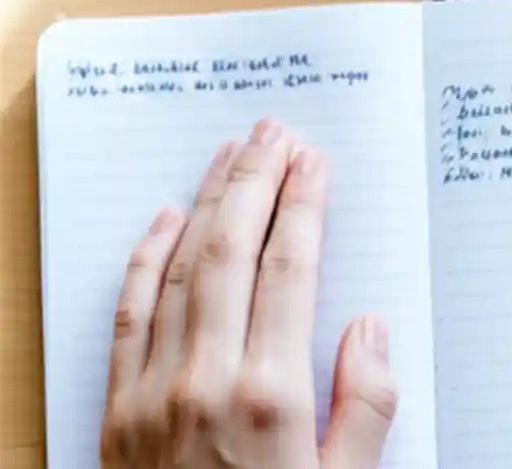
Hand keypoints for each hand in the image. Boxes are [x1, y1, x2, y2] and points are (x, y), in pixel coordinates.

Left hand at [101, 118, 397, 468]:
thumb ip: (365, 405)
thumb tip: (367, 327)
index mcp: (272, 394)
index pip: (291, 270)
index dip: (304, 206)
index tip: (313, 161)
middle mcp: (206, 379)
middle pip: (232, 251)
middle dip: (256, 181)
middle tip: (273, 130)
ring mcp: (152, 391)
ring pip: (179, 269)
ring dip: (207, 203)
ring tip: (230, 153)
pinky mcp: (116, 409)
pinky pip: (127, 313)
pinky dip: (144, 259)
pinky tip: (163, 220)